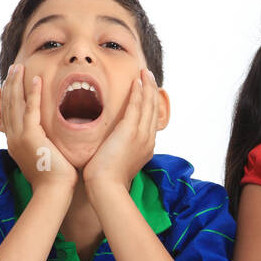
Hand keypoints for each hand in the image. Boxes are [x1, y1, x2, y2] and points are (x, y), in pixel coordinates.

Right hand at [0, 64, 76, 193]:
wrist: (53, 191)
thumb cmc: (54, 179)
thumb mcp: (43, 158)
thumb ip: (41, 146)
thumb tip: (47, 140)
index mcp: (14, 143)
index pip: (9, 114)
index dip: (9, 96)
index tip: (12, 82)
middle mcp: (13, 138)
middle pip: (8, 105)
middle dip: (10, 85)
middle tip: (13, 68)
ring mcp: (19, 137)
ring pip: (15, 104)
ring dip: (17, 83)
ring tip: (19, 67)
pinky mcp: (30, 136)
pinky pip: (30, 109)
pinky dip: (32, 93)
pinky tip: (35, 79)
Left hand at [83, 69, 160, 192]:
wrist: (106, 187)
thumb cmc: (106, 180)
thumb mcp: (118, 163)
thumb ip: (119, 151)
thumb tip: (112, 147)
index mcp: (146, 147)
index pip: (151, 121)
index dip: (150, 104)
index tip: (147, 91)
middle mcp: (147, 140)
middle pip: (153, 110)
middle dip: (152, 91)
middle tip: (150, 76)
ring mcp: (141, 135)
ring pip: (148, 105)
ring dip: (147, 86)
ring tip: (146, 73)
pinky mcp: (130, 131)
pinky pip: (136, 106)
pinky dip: (138, 92)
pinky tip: (137, 81)